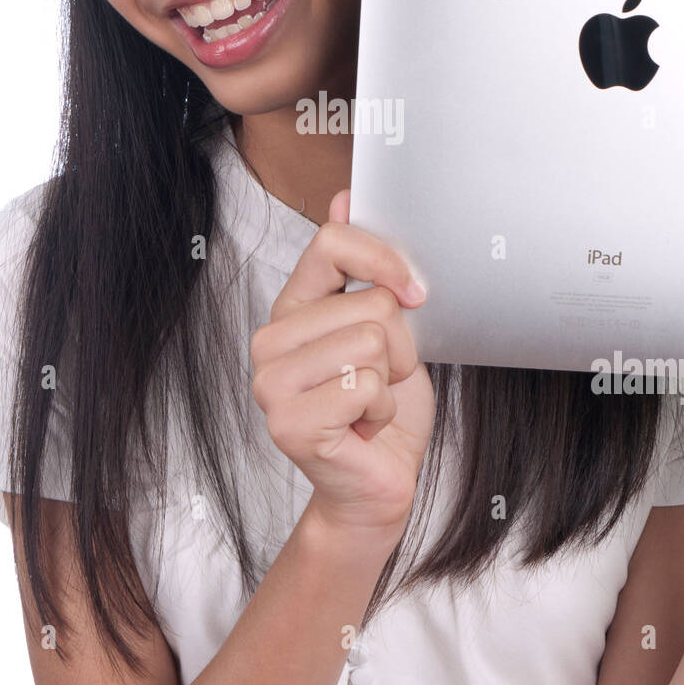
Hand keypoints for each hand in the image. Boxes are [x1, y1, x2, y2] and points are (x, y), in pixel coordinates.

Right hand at [250, 188, 434, 542]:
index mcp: (290, 307)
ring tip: (369, 405)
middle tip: (380, 381)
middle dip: (400, 346)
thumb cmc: (380, 410)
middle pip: (371, 301)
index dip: (386, 261)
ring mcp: (271, 384)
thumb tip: (345, 198)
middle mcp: (269, 341)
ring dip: (392, 381)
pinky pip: (368, 387)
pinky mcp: (289, 423)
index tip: (414, 292)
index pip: (333, 242)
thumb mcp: (384, 329)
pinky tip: (362, 429)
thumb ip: (363, 269)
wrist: (374, 486)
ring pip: (373, 342)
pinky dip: (383, 412)